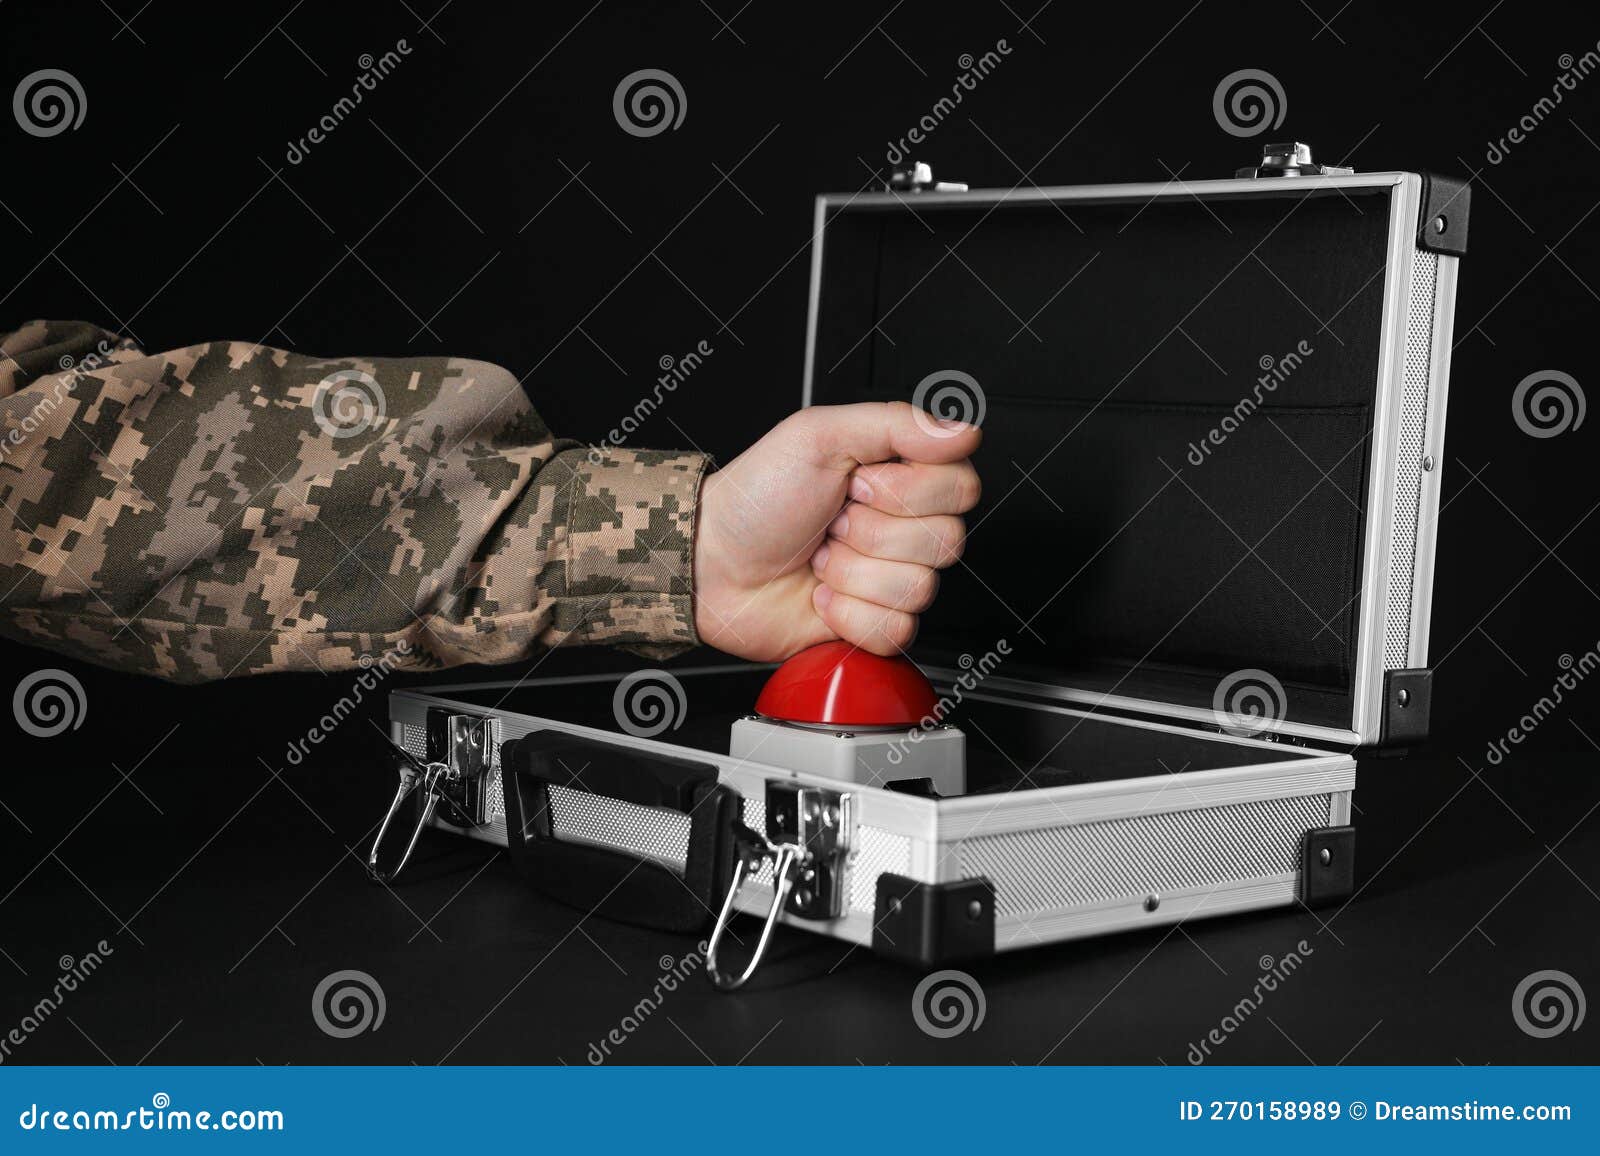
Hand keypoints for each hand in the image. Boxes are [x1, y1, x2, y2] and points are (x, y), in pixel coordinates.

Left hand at [693, 401, 981, 659]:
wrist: (712, 565)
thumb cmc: (755, 500)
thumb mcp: (818, 434)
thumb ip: (897, 423)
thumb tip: (963, 431)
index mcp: (899, 477)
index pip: (961, 487)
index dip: (908, 490)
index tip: (858, 483)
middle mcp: (903, 528)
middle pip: (946, 541)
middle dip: (871, 532)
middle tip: (831, 521)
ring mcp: (889, 578)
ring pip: (919, 588)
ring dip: (853, 573)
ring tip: (820, 558)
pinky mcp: (873, 625)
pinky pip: (895, 629)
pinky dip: (847, 614)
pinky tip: (820, 595)